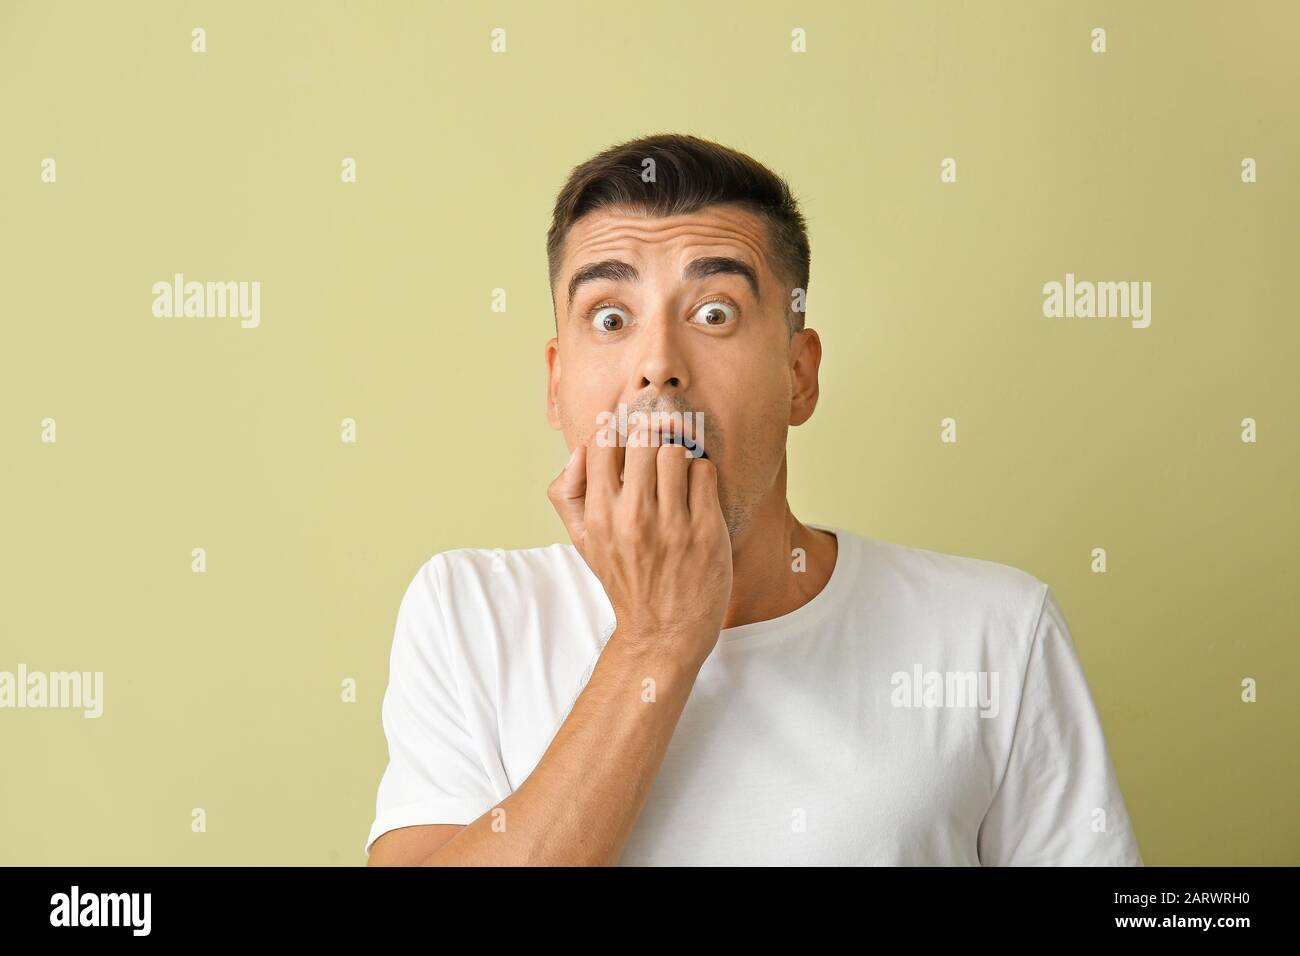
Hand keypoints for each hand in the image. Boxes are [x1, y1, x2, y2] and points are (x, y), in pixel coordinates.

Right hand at [548, 419, 732, 665]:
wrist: (662, 633)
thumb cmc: (624, 579)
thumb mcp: (583, 541)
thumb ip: (567, 493)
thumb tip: (580, 450)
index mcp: (599, 516)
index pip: (602, 443)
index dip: (615, 436)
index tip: (626, 446)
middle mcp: (633, 517)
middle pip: (642, 438)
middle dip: (649, 442)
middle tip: (655, 458)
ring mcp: (672, 524)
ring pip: (674, 451)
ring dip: (677, 458)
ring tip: (675, 478)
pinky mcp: (706, 530)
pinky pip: (704, 471)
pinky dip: (700, 475)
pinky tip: (694, 495)